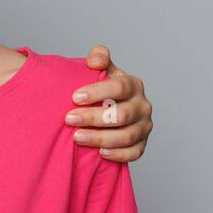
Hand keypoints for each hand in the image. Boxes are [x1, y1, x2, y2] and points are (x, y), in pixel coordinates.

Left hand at [66, 44, 153, 161]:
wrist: (109, 108)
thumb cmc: (101, 88)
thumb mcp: (101, 70)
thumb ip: (98, 58)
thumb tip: (96, 59)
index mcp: (133, 85)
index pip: (120, 87)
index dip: (98, 92)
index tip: (74, 97)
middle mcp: (143, 105)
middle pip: (122, 114)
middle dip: (93, 117)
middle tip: (69, 119)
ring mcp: (144, 126)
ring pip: (127, 135)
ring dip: (100, 137)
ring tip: (77, 137)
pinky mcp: (142, 144)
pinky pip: (134, 153)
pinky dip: (118, 154)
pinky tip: (100, 153)